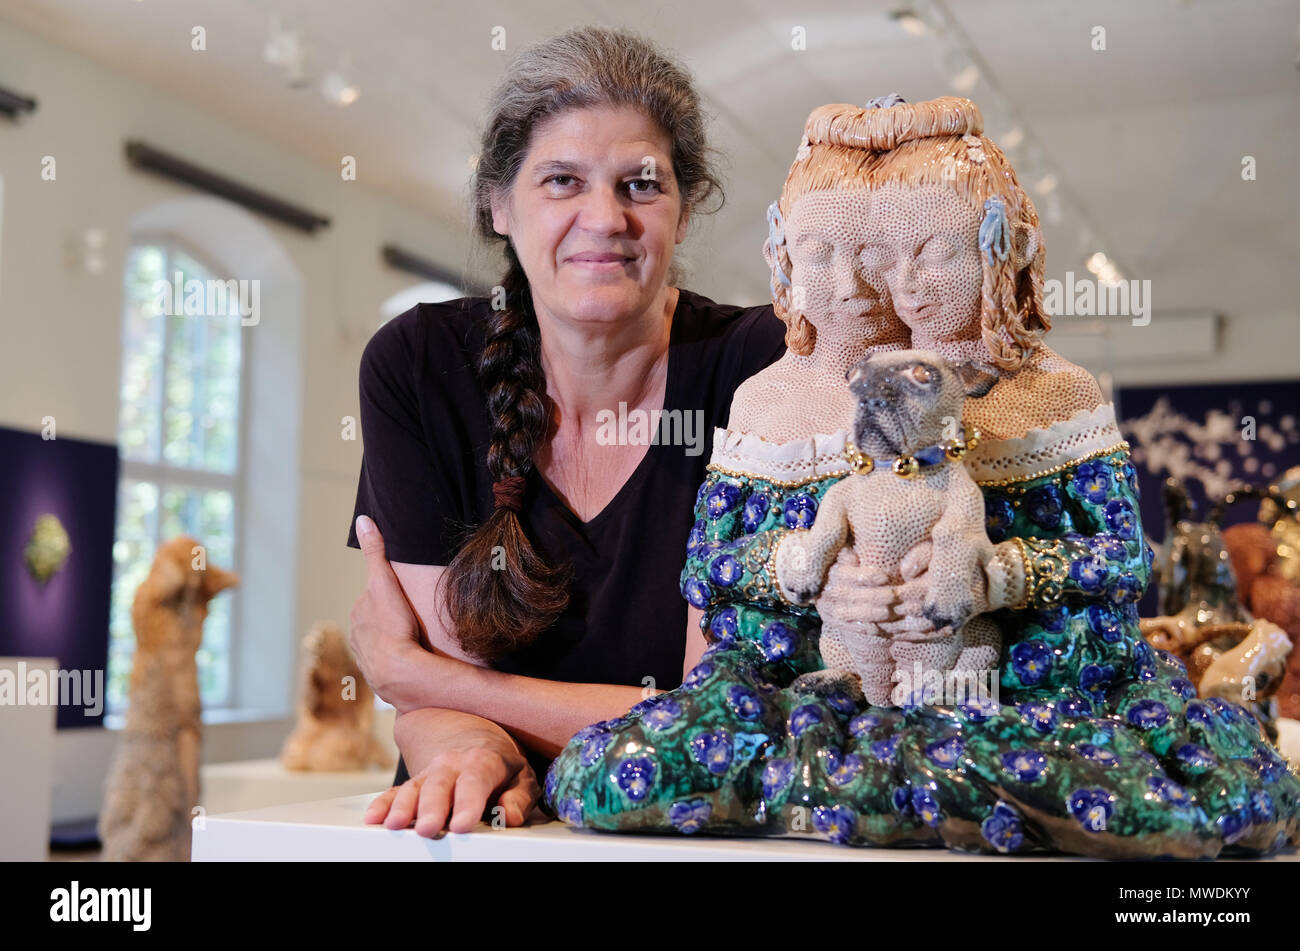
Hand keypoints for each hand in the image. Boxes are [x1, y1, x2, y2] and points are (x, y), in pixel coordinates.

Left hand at [350, 515, 424, 705]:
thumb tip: (363, 519)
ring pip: (380, 643)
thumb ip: (374, 552)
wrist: (397, 670)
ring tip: (414, 642)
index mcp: (358, 612)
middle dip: (389, 620)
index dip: (390, 595)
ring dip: (393, 642)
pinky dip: (396, 661)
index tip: (405, 598)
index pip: (373, 597)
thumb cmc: (392, 625)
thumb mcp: (385, 582)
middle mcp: (357, 634)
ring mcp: (366, 657)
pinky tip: (410, 661)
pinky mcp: (378, 676)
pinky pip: (387, 664)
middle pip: (375, 621)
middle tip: (412, 620)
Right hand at [363, 735, 541, 836]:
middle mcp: (451, 765)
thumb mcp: (522, 777)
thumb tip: (511, 815)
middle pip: (439, 785)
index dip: (468, 803)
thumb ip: (519, 797)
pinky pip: (395, 792)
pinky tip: (374, 819)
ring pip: (414, 788)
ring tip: (396, 825)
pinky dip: (383, 804)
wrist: (476, 740)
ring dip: (403, 807)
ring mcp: (429, 774)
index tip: (462, 825)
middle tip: (428, 829)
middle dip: (432, 808)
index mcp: (482, 762)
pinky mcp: (414, 784)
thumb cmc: (502, 767)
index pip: (474, 782)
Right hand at [817, 547, 894, 628]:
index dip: (866, 576)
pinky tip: (878, 628)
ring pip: (847, 613)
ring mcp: (828, 607)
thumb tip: (855, 556)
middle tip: (893, 596)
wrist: (826, 582)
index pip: (847, 574)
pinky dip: (862, 628)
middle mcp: (826, 590)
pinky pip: (846, 626)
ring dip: (869, 613)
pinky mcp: (832, 620)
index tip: (885, 577)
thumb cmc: (846, 564)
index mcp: (830, 572)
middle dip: (873, 596)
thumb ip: (849, 553)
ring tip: (888, 612)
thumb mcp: (845, 553)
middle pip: (849, 595)